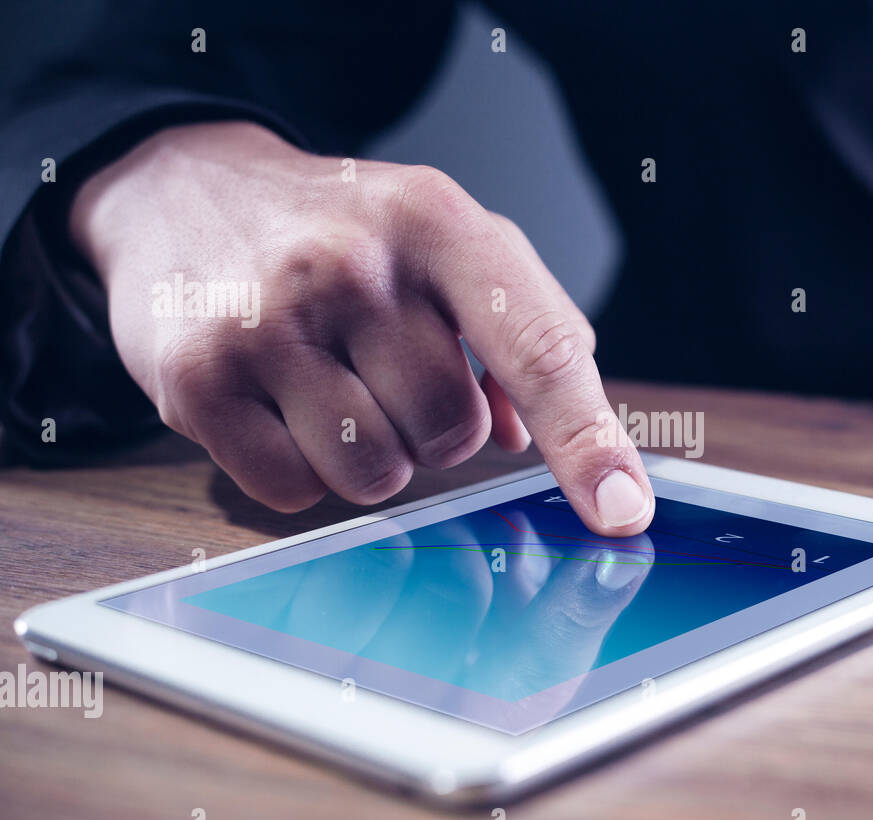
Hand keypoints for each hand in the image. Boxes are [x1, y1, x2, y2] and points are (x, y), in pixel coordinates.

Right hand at [69, 121, 653, 535]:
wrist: (184, 190)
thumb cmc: (343, 231)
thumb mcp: (446, 240)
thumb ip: (520, 329)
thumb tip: (533, 441)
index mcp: (437, 223)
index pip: (537, 350)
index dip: (587, 442)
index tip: (623, 512)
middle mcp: (349, 265)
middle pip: (452, 433)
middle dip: (437, 427)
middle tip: (390, 370)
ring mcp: (265, 322)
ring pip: (377, 475)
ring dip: (373, 454)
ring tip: (332, 384)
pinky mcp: (197, 382)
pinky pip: (295, 491)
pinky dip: (302, 468)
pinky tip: (280, 403)